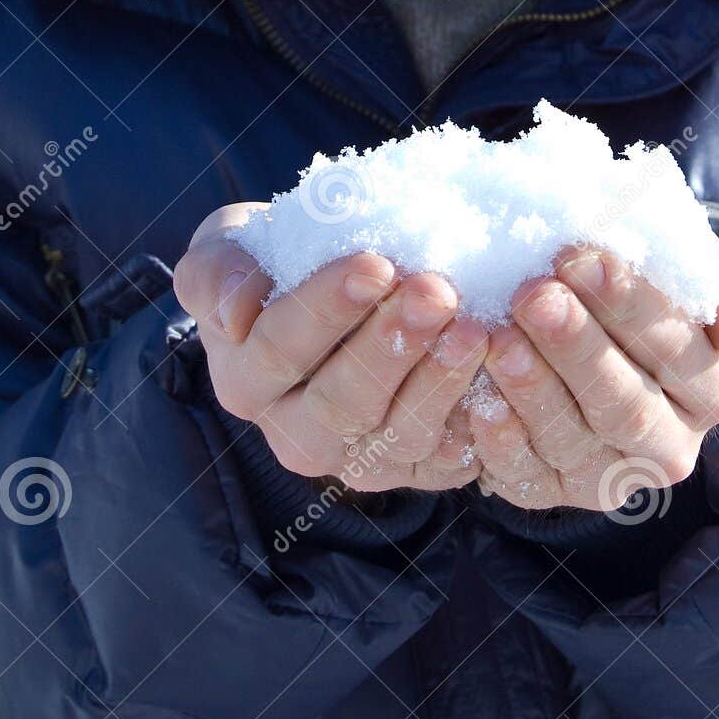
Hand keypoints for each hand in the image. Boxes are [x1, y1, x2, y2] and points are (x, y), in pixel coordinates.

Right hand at [172, 204, 487, 492]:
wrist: (327, 290)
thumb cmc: (273, 261)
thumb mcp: (227, 250)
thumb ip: (217, 274)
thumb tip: (237, 314)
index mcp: (245, 382)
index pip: (280, 348)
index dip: (325, 310)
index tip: (374, 264)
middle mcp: (296, 435)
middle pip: (342, 402)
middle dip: (391, 346)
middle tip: (436, 291)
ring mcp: (359, 460)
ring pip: (399, 436)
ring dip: (440, 382)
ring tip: (475, 329)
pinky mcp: (418, 468)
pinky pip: (448, 458)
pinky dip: (477, 422)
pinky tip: (501, 376)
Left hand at [463, 245, 718, 511]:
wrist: (588, 334)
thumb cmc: (638, 290)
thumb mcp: (683, 271)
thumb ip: (712, 284)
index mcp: (712, 387)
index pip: (677, 349)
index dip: (629, 305)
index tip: (580, 258)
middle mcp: (671, 444)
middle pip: (626, 403)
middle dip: (577, 346)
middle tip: (533, 295)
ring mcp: (611, 475)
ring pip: (574, 440)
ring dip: (533, 389)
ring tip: (498, 339)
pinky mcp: (552, 491)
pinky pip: (526, 475)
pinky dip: (501, 440)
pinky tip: (479, 401)